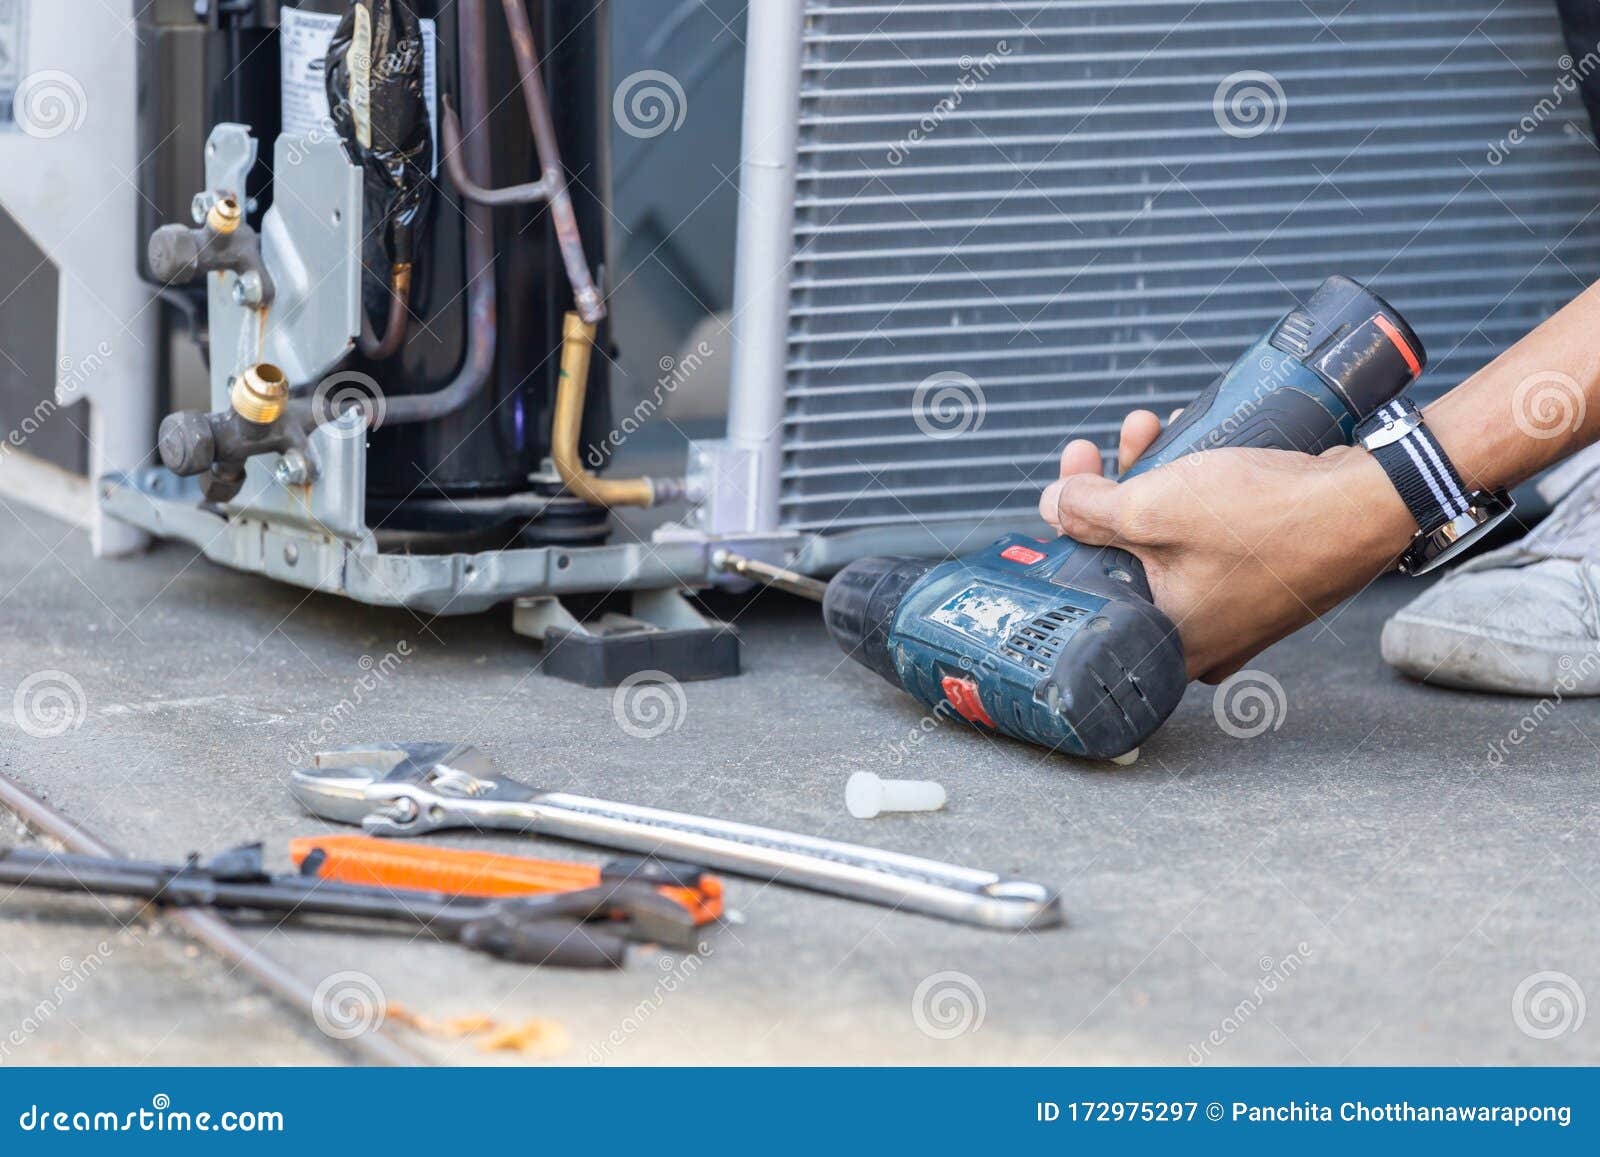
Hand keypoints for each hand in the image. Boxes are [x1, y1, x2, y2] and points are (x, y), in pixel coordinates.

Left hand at [1039, 413, 1417, 681]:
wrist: (1373, 503)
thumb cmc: (1271, 520)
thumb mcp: (1154, 509)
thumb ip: (1090, 511)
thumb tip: (1055, 504)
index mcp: (1169, 641)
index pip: (1093, 586)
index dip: (1073, 525)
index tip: (1071, 480)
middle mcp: (1204, 636)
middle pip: (1129, 557)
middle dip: (1112, 489)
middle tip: (1099, 448)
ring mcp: (1238, 607)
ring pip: (1170, 537)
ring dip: (1152, 477)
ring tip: (1147, 427)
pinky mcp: (1266, 575)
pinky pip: (1211, 533)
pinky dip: (1195, 490)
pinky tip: (1190, 443)